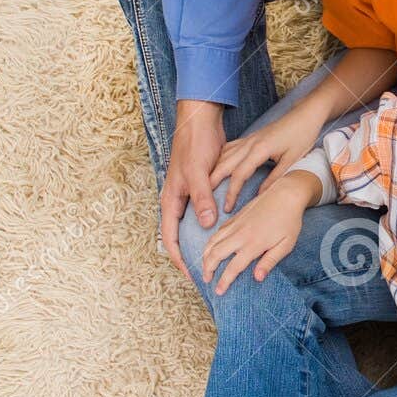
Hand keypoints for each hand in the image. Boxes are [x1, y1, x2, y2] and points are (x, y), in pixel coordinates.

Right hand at [160, 99, 225, 279]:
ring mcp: (190, 194)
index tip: (192, 275)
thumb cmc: (194, 145)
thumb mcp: (197, 174)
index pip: (170, 239)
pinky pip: (205, 211)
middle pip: (181, 235)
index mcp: (171, 200)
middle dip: (191, 253)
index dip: (179, 259)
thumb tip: (205, 225)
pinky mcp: (203, 187)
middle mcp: (178, 200)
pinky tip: (226, 230)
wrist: (200, 121)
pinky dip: (212, 223)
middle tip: (207, 271)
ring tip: (217, 256)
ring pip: (194, 224)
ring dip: (202, 240)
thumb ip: (201, 200)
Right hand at [200, 177, 310, 295]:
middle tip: (206, 280)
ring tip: (205, 267)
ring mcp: (236, 224)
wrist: (286, 194)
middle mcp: (240, 234)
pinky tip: (211, 249)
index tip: (218, 292)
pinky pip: (217, 232)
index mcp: (253, 244)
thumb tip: (257, 278)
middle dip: (207, 269)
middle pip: (215, 254)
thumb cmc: (289, 221)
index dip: (223, 281)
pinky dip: (210, 242)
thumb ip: (270, 261)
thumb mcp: (286, 245)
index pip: (233, 268)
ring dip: (205, 255)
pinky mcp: (235, 217)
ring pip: (212, 241)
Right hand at [208, 97, 327, 214]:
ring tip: (207, 186)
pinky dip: (221, 159)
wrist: (305, 115)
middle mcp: (250, 143)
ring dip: (215, 170)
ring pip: (225, 155)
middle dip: (214, 182)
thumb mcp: (292, 160)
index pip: (239, 174)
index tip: (227, 207)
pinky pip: (230, 148)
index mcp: (260, 149)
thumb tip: (261, 195)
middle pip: (225, 164)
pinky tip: (217, 166)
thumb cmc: (302, 135)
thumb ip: (275, 178)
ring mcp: (249, 139)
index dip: (232, 192)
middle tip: (207, 199)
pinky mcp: (251, 137)